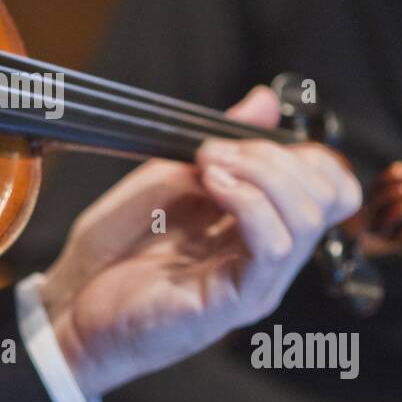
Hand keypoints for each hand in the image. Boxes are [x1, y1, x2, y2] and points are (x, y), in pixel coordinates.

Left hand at [38, 86, 361, 398]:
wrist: (72, 300)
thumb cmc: (117, 247)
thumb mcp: (170, 176)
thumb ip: (224, 144)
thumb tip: (265, 100)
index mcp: (261, 226)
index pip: (328, 186)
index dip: (300, 152)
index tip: (241, 137)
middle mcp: (268, 256)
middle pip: (325, 197)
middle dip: (274, 155)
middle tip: (216, 149)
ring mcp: (256, 282)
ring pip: (305, 219)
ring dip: (260, 174)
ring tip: (209, 164)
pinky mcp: (234, 301)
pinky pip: (272, 248)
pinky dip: (249, 202)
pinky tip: (212, 185)